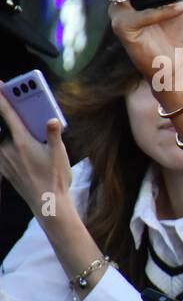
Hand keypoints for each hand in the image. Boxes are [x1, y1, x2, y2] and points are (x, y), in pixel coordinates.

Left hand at [0, 94, 73, 216]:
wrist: (47, 203)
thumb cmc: (55, 178)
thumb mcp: (59, 154)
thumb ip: (54, 134)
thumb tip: (52, 120)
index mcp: (21, 141)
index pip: (7, 113)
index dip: (2, 97)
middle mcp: (7, 149)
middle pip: (8, 127)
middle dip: (18, 120)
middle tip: (29, 118)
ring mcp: (3, 159)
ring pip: (6, 140)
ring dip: (17, 137)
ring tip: (35, 146)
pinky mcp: (3, 168)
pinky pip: (4, 151)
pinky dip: (13, 148)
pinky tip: (28, 155)